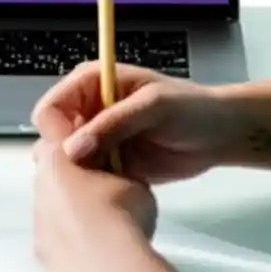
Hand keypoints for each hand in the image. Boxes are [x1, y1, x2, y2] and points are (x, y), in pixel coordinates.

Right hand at [31, 61, 232, 183]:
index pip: (51, 107)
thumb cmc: (192, 110)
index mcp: (92, 83)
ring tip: (107, 181)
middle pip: (53, 137)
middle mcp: (88, 110)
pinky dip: (94, 186)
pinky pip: (87, 178)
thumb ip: (114, 123)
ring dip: (80, 174)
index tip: (73, 154)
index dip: (56, 132)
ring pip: (67, 161)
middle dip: (65, 157)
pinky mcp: (108, 163)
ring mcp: (97, 138)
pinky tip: (113, 189)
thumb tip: (73, 147)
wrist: (219, 135)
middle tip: (93, 173)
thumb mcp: (154, 107)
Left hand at [32, 140, 156, 271]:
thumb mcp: (133, 179)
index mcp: (58, 158)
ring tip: (103, 222)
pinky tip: (95, 247)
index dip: (77, 135)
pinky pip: (55, 235)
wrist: (108, 271)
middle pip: (50, 169)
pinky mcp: (42, 253)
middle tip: (104, 184)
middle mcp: (39, 186)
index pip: (56, 131)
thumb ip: (118, 168)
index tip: (99, 146)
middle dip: (71, 172)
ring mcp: (38, 222)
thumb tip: (113, 173)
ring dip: (69, 206)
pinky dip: (70, 236)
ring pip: (49, 204)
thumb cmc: (122, 213)